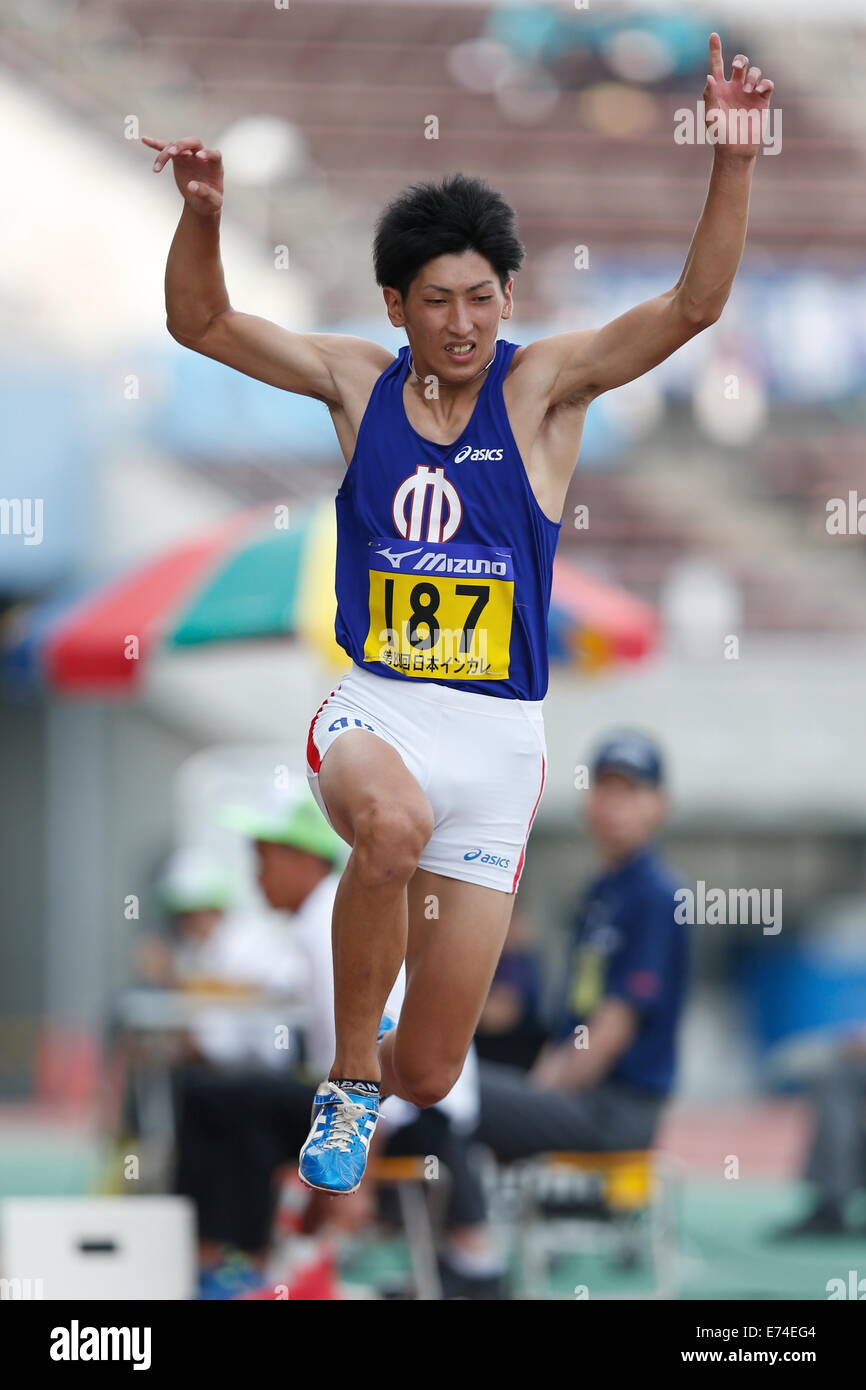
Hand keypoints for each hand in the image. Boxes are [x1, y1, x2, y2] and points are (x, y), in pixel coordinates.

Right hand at [141, 135, 222, 214]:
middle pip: (194, 143)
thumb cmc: (210, 202)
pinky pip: (166, 149)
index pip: (213, 154)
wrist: (201, 202)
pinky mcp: (178, 158)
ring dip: (166, 153)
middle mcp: (202, 156)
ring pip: (176, 147)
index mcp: (215, 165)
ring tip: (157, 168)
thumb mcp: (212, 202)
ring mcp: (189, 155)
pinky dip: (156, 145)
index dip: (207, 153)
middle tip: (172, 153)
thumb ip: (205, 193)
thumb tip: (191, 186)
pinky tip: (145, 140)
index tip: (198, 157)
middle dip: (182, 145)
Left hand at [703, 32, 773, 157]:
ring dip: (752, 75)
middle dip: (740, 61)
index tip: (713, 35)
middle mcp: (735, 88)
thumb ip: (709, 96)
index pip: (717, 65)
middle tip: (737, 68)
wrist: (736, 150)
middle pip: (740, 64)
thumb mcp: (711, 116)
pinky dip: (765, 83)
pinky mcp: (762, 100)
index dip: (715, 50)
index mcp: (719, 89)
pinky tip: (759, 90)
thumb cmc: (720, 135)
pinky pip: (767, 84)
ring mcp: (749, 93)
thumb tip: (709, 77)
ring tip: (748, 89)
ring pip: (754, 71)